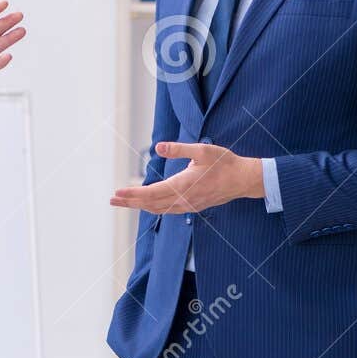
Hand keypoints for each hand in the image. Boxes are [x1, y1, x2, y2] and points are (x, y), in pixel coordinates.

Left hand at [109, 142, 264, 213]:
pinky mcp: (193, 207)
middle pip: (150, 204)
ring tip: (125, 202)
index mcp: (183, 185)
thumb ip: (179, 149)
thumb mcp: (202, 150)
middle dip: (130, 202)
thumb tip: (158, 147)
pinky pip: (168, 210)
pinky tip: (148, 204)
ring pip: (159, 209)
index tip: (117, 193)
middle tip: (112, 200)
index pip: (151, 193)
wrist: (243, 180)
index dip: (132, 195)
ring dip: (140, 206)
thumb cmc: (224, 163)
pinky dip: (154, 208)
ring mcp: (188, 205)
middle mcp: (183, 199)